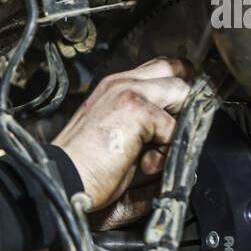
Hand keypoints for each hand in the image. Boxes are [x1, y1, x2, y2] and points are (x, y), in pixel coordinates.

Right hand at [51, 57, 193, 211]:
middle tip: (180, 128)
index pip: (157, 69)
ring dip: (178, 126)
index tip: (183, 110)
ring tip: (153, 155)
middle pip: (176, 68)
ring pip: (182, 91)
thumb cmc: (84, 171)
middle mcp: (121, 83)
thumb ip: (144, 130)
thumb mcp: (118, 140)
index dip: (177, 85)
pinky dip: (166, 152)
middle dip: (188, 97)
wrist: (62, 182)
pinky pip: (174, 127)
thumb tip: (181, 137)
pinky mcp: (137, 109)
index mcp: (113, 88)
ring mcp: (129, 92)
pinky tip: (143, 165)